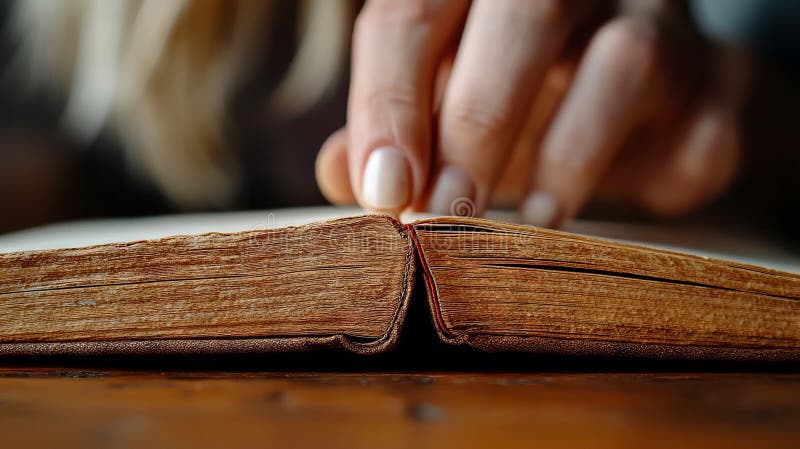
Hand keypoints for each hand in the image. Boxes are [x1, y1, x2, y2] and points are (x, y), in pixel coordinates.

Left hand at [315, 0, 746, 225]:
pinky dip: (651, 176)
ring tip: (527, 222)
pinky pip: (692, 127)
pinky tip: (607, 209)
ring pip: (623, 62)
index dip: (391, 101)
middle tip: (445, 213)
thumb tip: (344, 174)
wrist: (640, 97)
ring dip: (565, 155)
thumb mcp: (442, 106)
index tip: (385, 191)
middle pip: (522, 17)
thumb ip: (392, 129)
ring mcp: (654, 24)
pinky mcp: (714, 82)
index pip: (416, 15)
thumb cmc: (518, 97)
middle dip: (476, 123)